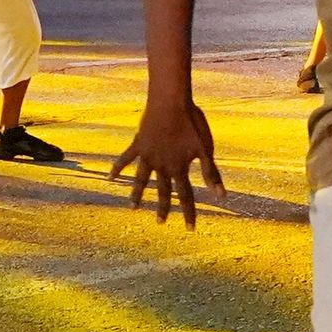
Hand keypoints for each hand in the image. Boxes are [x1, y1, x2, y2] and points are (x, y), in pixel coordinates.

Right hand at [110, 98, 222, 226]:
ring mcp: (148, 156)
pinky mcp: (138, 144)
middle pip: (162, 191)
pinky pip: (125, 159)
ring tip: (133, 208)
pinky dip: (117, 168)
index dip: (188, 212)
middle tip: (160, 222)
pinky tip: (110, 177)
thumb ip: (211, 173)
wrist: (171, 103)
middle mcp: (162, 166)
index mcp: (179, 168)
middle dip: (162, 208)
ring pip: (141, 180)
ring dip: (137, 194)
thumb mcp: (205, 148)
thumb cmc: (192, 122)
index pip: (185, 195)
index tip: (190, 228)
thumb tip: (222, 196)